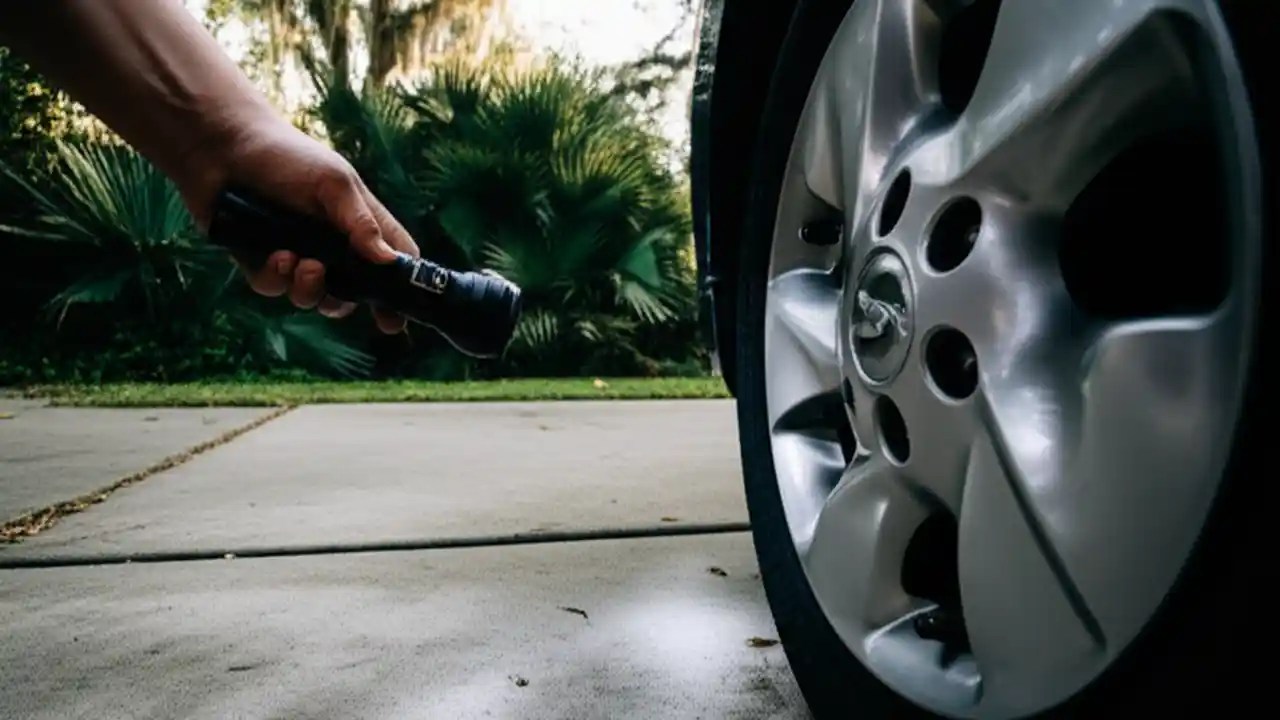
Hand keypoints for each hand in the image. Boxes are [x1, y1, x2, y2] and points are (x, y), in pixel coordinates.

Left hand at [176, 114, 418, 333]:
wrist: (221, 145)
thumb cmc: (286, 155)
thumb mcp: (334, 184)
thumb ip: (362, 224)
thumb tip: (389, 262)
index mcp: (359, 224)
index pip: (394, 262)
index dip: (400, 292)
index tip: (396, 320)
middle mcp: (331, 245)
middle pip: (354, 294)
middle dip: (347, 301)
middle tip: (342, 293)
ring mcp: (296, 256)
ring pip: (313, 298)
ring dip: (311, 289)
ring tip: (303, 264)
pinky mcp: (260, 262)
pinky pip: (275, 288)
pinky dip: (277, 277)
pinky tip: (275, 255)